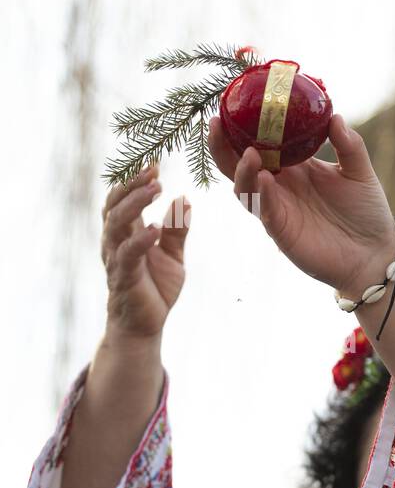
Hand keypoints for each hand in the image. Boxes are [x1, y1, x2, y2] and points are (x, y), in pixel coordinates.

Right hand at [100, 162, 190, 342]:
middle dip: (132, 185)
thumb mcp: (173, 254)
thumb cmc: (156, 287)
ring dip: (135, 205)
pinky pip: (128, 255)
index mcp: (128, 233)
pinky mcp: (123, 277)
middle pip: (115, 205)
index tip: (154, 163)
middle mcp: (116, 241)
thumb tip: (185, 198)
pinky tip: (155, 228)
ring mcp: (117, 258)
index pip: (125, 200)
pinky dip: (140, 240)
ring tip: (155, 190)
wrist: (145, 324)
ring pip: (117, 225)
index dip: (136, 181)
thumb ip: (178, 229)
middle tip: (153, 171)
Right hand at [207, 114, 394, 296]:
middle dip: (222, 145)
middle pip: (238, 163)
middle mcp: (278, 186)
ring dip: (242, 169)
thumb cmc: (366, 212)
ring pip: (244, 188)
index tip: (235, 101)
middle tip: (217, 122)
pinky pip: (265, 211)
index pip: (259, 142)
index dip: (243, 125)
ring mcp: (277, 208)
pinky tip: (266, 178)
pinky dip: (263, 194)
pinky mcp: (281, 231)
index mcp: (293, 167)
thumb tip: (334, 116)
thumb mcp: (359, 172)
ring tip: (249, 152)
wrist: (375, 253)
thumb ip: (349, 145)